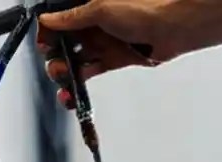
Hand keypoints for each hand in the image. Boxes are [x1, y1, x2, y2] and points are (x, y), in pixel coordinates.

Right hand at [38, 0, 185, 108]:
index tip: (44, 44)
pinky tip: (69, 92)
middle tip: (57, 63)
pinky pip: (89, 73)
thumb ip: (71, 17)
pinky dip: (77, 84)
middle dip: (54, 55)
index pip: (58, 20)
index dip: (48, 33)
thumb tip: (47, 20)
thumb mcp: (100, 8)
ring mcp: (103, 42)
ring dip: (63, 72)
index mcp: (88, 6)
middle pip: (63, 43)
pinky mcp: (112, 59)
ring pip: (74, 60)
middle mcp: (94, 23)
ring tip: (64, 77)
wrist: (177, 25)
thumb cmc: (146, 7)